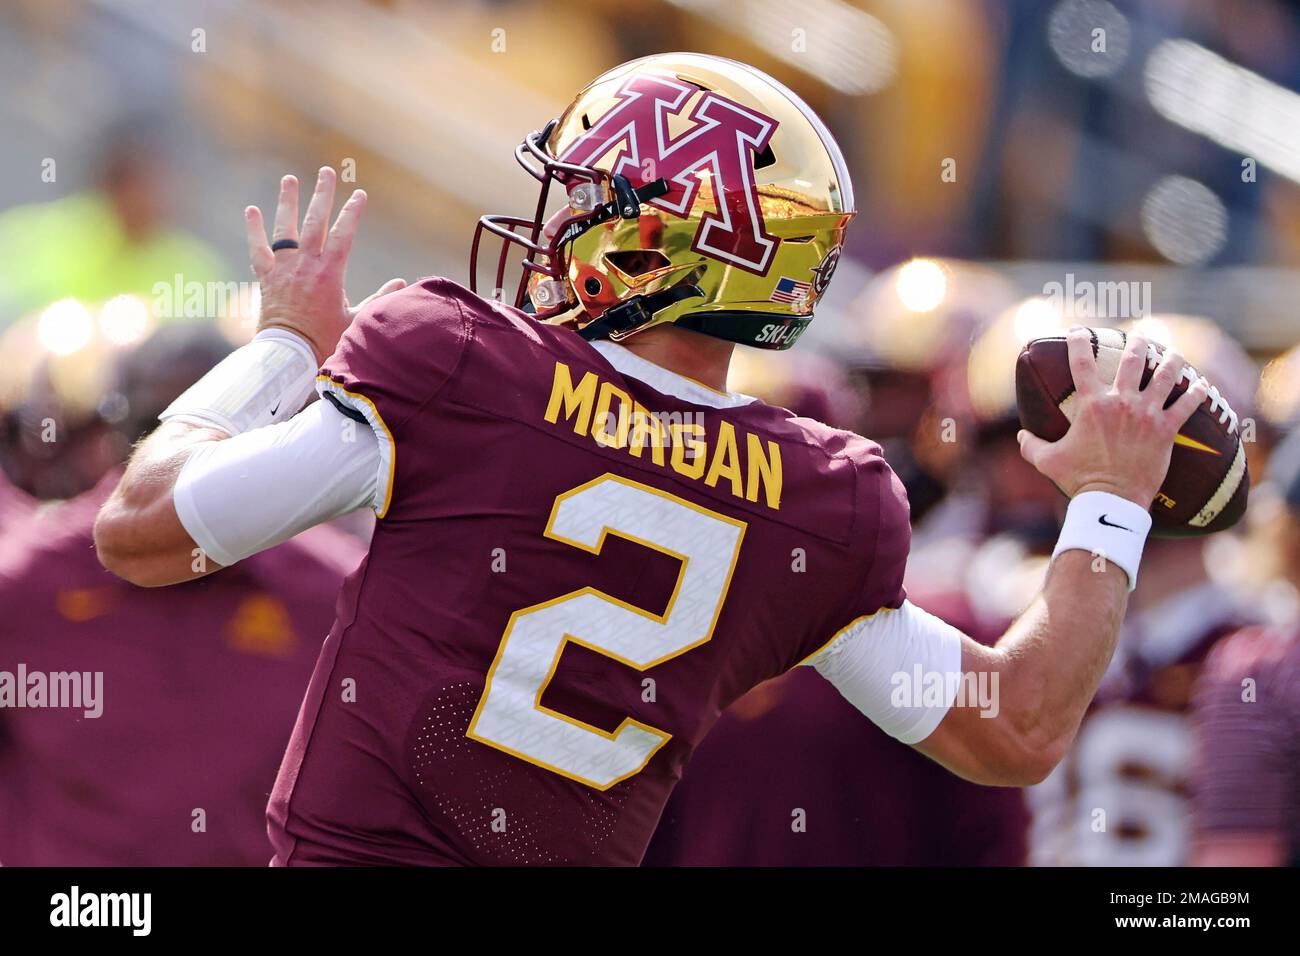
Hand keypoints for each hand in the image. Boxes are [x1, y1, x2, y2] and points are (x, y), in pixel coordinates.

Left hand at [245, 167, 404, 362]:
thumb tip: (401, 284)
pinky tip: (252, 209)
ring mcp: (283, 269)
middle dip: (322, 195)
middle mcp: (305, 265)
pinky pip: (258, 249)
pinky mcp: (266, 278)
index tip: (359, 194)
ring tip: (290, 179)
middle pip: (315, 222)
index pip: (343, 235)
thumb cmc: (325, 341)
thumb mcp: (356, 321)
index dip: (352, 213)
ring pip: (285, 229)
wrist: (290, 354)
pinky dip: (254, 229)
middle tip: (327, 172)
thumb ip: (378, 299)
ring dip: (288, 202)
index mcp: (330, 273)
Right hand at [1018, 328, 1208, 506]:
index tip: (1078, 331)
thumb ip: (1031, 445)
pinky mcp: (1167, 430)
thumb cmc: (1079, 479)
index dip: (1079, 341)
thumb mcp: (1047, 461)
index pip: (1082, 363)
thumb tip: (1021, 436)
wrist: (1111, 499)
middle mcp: (1121, 402)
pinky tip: (1202, 384)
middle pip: (1132, 360)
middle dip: (1137, 342)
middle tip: (1140, 335)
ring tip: (1174, 352)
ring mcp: (1147, 414)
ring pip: (1166, 375)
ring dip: (1171, 359)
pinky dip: (1197, 392)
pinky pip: (1188, 405)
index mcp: (1092, 405)